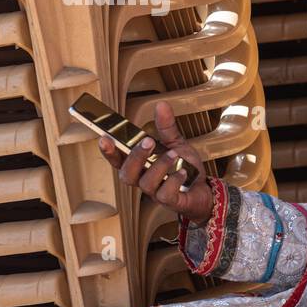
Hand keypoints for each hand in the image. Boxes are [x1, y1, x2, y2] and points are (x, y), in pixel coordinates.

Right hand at [98, 100, 213, 225]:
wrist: (202, 190)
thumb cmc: (183, 167)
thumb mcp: (175, 143)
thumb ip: (166, 127)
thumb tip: (162, 105)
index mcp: (139, 165)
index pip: (117, 160)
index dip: (108, 151)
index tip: (104, 138)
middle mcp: (143, 179)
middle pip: (127, 173)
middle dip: (135, 156)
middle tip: (148, 141)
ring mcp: (155, 192)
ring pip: (146, 184)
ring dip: (158, 166)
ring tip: (174, 154)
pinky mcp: (170, 201)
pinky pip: (165, 195)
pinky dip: (173, 181)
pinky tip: (182, 171)